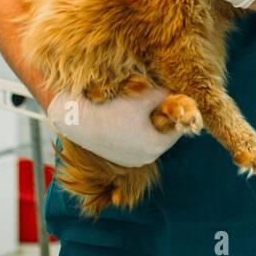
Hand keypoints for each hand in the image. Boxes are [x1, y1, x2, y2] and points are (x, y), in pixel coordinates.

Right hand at [46, 85, 182, 167]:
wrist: (77, 120)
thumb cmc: (113, 109)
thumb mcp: (143, 98)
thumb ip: (163, 96)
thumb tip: (173, 94)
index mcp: (157, 146)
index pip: (178, 130)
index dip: (176, 114)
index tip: (174, 102)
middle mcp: (147, 158)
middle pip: (163, 136)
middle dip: (161, 120)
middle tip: (158, 104)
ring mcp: (132, 161)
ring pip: (149, 141)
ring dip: (148, 127)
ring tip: (141, 111)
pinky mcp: (119, 160)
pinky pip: (135, 145)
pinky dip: (135, 134)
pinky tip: (127, 121)